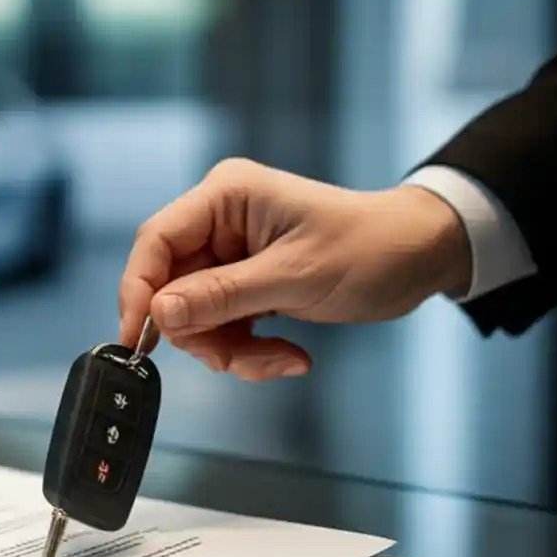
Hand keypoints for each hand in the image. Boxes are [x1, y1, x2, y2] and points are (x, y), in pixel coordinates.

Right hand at [118, 158, 470, 379]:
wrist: (420, 257)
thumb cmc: (371, 247)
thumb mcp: (295, 276)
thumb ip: (222, 296)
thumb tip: (160, 315)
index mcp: (225, 196)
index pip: (156, 241)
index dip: (139, 291)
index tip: (136, 339)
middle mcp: (220, 222)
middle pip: (171, 287)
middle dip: (202, 333)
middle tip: (235, 359)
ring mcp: (231, 254)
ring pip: (194, 317)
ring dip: (230, 350)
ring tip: (279, 359)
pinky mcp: (244, 284)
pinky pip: (221, 327)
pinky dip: (247, 351)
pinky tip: (287, 354)